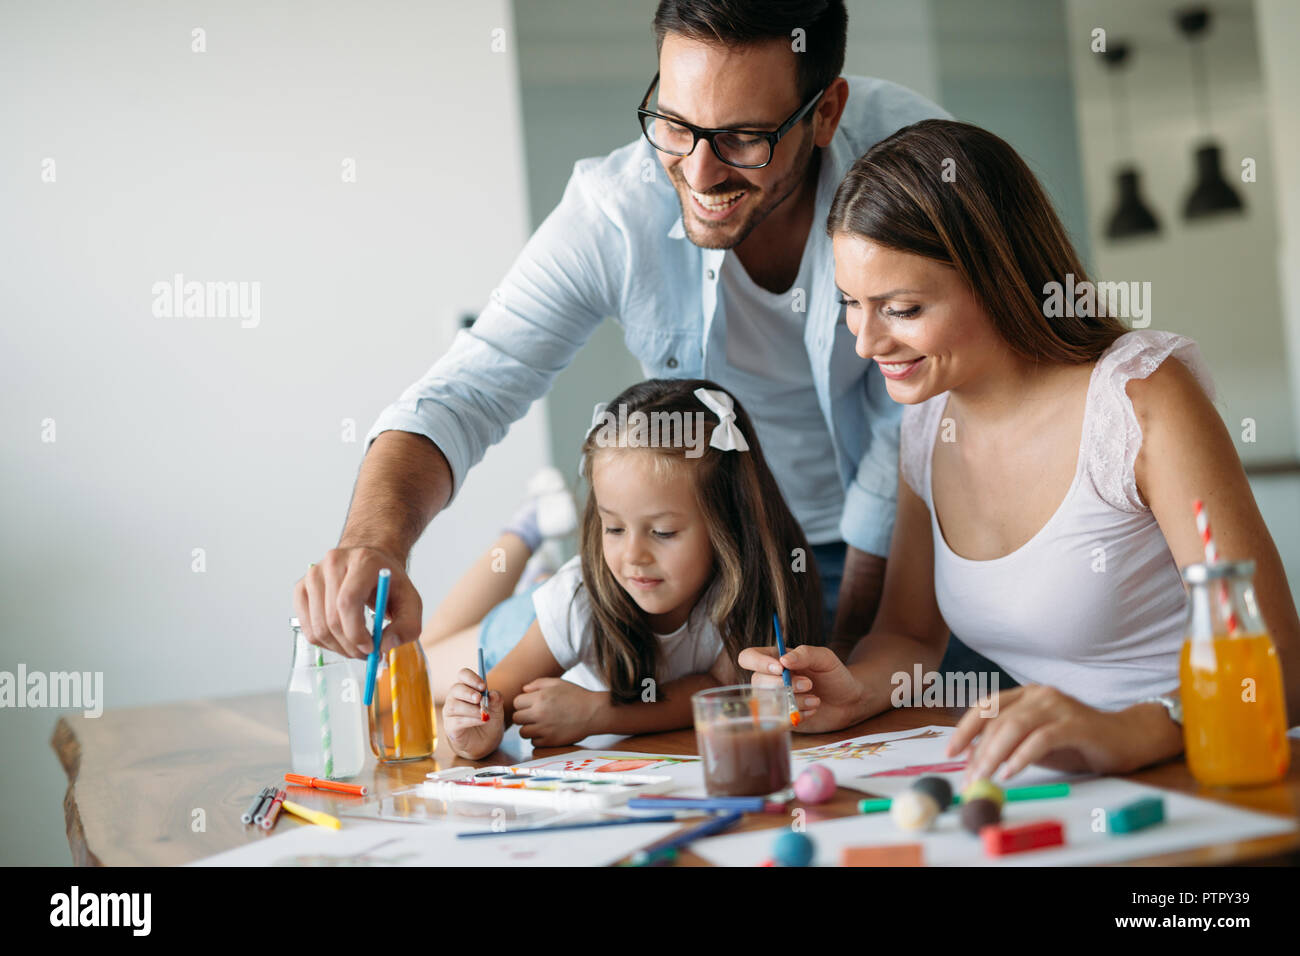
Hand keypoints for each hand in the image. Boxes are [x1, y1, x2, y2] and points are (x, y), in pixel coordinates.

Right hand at [293, 547, 422, 658]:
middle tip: (366, 654)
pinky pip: (307, 627)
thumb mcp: (411, 602)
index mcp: (362, 561)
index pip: (348, 601)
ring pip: (317, 627)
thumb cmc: (389, 583)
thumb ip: (407, 626)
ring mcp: (314, 574)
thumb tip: (384, 646)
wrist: (371, 564)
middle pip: (332, 618)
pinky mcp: (301, 588)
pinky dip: (324, 641)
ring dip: (338, 647)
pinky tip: (341, 638)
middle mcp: (334, 562)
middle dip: (350, 645)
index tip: (370, 648)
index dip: (356, 631)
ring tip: (356, 646)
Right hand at [442, 668, 504, 759]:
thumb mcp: (497, 708)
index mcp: (466, 687)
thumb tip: (493, 694)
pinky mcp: (450, 726)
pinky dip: (470, 720)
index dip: (471, 678)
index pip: (463, 675)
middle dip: (468, 693)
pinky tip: (482, 720)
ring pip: (454, 706)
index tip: (483, 686)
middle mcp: (455, 697)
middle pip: (456, 689)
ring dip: (471, 709)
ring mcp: (450, 712)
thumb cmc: (489, 719)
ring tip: (483, 714)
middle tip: (479, 698)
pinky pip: (456, 721)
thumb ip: (496, 700)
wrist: (486, 741)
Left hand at [513, 678, 603, 746]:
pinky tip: (547, 731)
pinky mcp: (550, 741)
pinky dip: (538, 739)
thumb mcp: (557, 683)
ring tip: (540, 724)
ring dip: (529, 728)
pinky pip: (533, 743)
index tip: (531, 704)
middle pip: (516, 718)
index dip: (523, 703)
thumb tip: (523, 690)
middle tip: (535, 714)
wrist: (594, 713)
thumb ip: (538, 683)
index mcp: (540, 698)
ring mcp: (544, 729)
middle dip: (523, 716)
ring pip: (522, 732)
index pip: (516, 702)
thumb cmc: (576, 696)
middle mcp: (539, 714)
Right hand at [736, 644, 864, 733]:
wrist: (848, 701)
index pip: (748, 657)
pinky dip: (797, 716)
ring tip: (816, 700)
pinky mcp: (781, 718)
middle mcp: (768, 679)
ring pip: (767, 703)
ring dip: (793, 702)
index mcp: (774, 658)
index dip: (758, 662)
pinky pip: (778, 720)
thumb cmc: (834, 674)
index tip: (780, 668)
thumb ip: (805, 654)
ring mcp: (773, 700)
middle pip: (757, 682)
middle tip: (809, 684)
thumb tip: (784, 660)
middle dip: (784, 685)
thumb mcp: (825, 658)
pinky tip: (813, 710)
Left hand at [946, 685, 1184, 782]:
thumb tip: (973, 759)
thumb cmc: (1077, 742)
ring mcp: (1057, 706)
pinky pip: (1041, 739)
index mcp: (1025, 694)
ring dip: (994, 755)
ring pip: (1014, 727)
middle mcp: (1038, 694)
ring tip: (984, 779)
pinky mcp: (1075, 723)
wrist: (1127, 739)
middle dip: (978, 751)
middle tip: (969, 778)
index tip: (949, 753)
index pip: (985, 707)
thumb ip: (1008, 743)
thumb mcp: (1035, 742)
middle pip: (997, 719)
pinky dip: (1022, 757)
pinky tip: (1011, 773)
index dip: (964, 729)